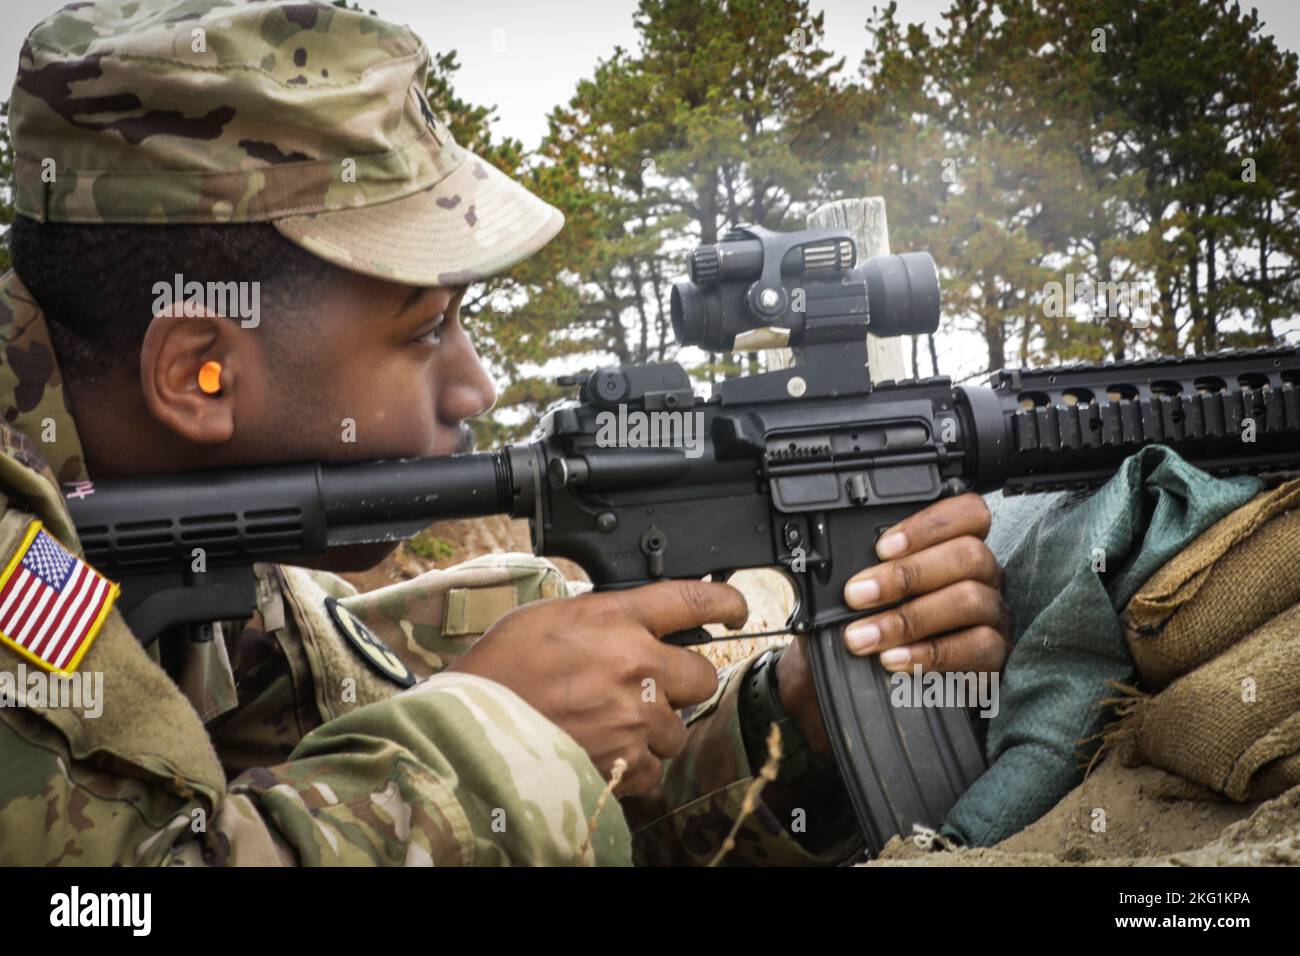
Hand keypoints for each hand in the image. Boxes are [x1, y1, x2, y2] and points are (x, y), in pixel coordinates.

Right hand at [447, 580, 747, 795]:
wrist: (470, 727)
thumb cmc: (499, 669)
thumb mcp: (547, 616)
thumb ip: (599, 617)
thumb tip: (628, 620)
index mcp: (615, 618)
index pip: (692, 598)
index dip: (725, 601)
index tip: (734, 608)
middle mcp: (635, 663)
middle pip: (701, 674)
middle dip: (681, 682)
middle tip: (648, 687)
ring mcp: (634, 715)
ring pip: (677, 727)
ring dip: (653, 727)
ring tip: (608, 724)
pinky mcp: (626, 760)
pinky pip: (654, 766)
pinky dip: (633, 763)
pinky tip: (602, 750)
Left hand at [776, 493, 1011, 754]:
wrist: (882, 687)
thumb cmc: (878, 629)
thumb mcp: (868, 596)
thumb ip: (865, 573)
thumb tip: (830, 567)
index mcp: (956, 548)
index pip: (968, 514)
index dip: (929, 524)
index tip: (881, 548)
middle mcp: (984, 577)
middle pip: (969, 555)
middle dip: (906, 574)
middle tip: (856, 596)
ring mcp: (994, 616)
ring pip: (970, 600)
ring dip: (908, 618)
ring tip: (862, 638)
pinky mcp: (997, 658)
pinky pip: (976, 648)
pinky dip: (929, 654)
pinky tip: (893, 660)